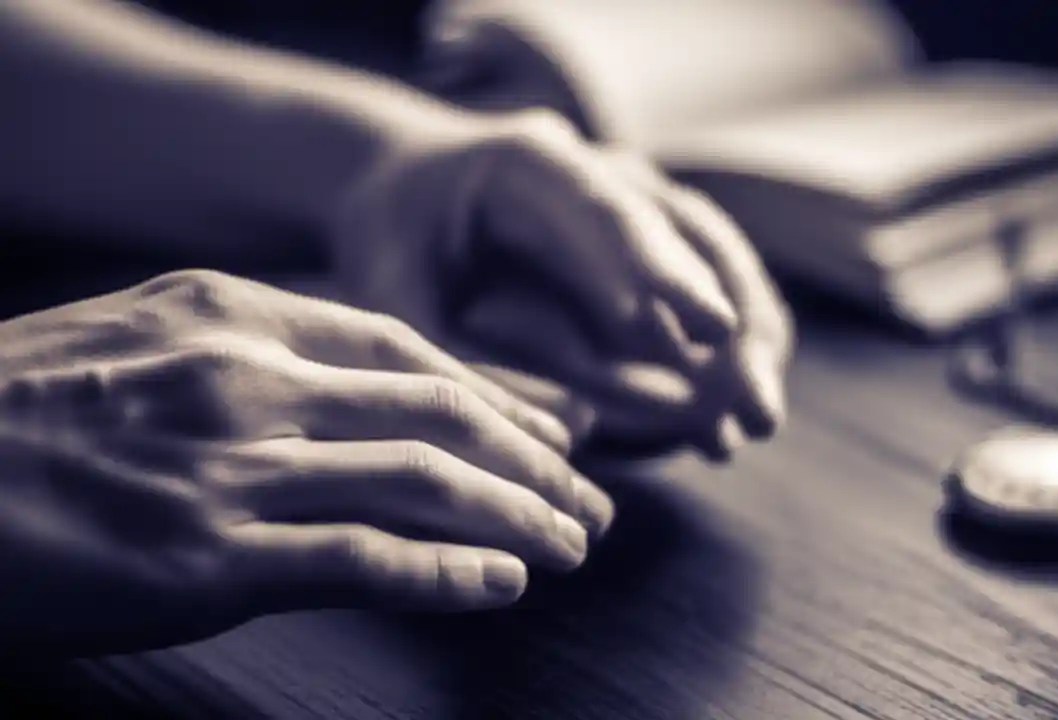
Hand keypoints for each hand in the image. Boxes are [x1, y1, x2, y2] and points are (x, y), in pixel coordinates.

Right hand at [0, 270, 612, 656]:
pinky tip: (502, 584)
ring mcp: (234, 466)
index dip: (496, 395)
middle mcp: (250, 377)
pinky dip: (448, 571)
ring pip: (423, 481)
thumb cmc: (14, 414)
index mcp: (233, 313)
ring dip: (518, 514)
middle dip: (532, 459)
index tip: (549, 430)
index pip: (408, 352)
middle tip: (587, 496)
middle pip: (439, 414)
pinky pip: (363, 559)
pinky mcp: (210, 557)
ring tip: (573, 543)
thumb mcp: (136, 342)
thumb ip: (244, 355)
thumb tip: (345, 391)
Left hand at [329, 110, 792, 457]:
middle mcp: (601, 169)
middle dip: (733, 329)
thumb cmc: (391, 244)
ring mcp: (635, 200)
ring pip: (715, 264)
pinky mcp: (648, 243)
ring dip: (744, 346)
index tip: (713, 331)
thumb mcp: (393, 296)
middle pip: (689, 238)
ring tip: (757, 425)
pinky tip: (729, 422)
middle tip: (761, 410)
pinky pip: (705, 292)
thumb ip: (464, 355)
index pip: (609, 215)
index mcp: (530, 161)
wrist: (406, 195)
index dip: (665, 274)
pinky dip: (720, 354)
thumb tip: (577, 429)